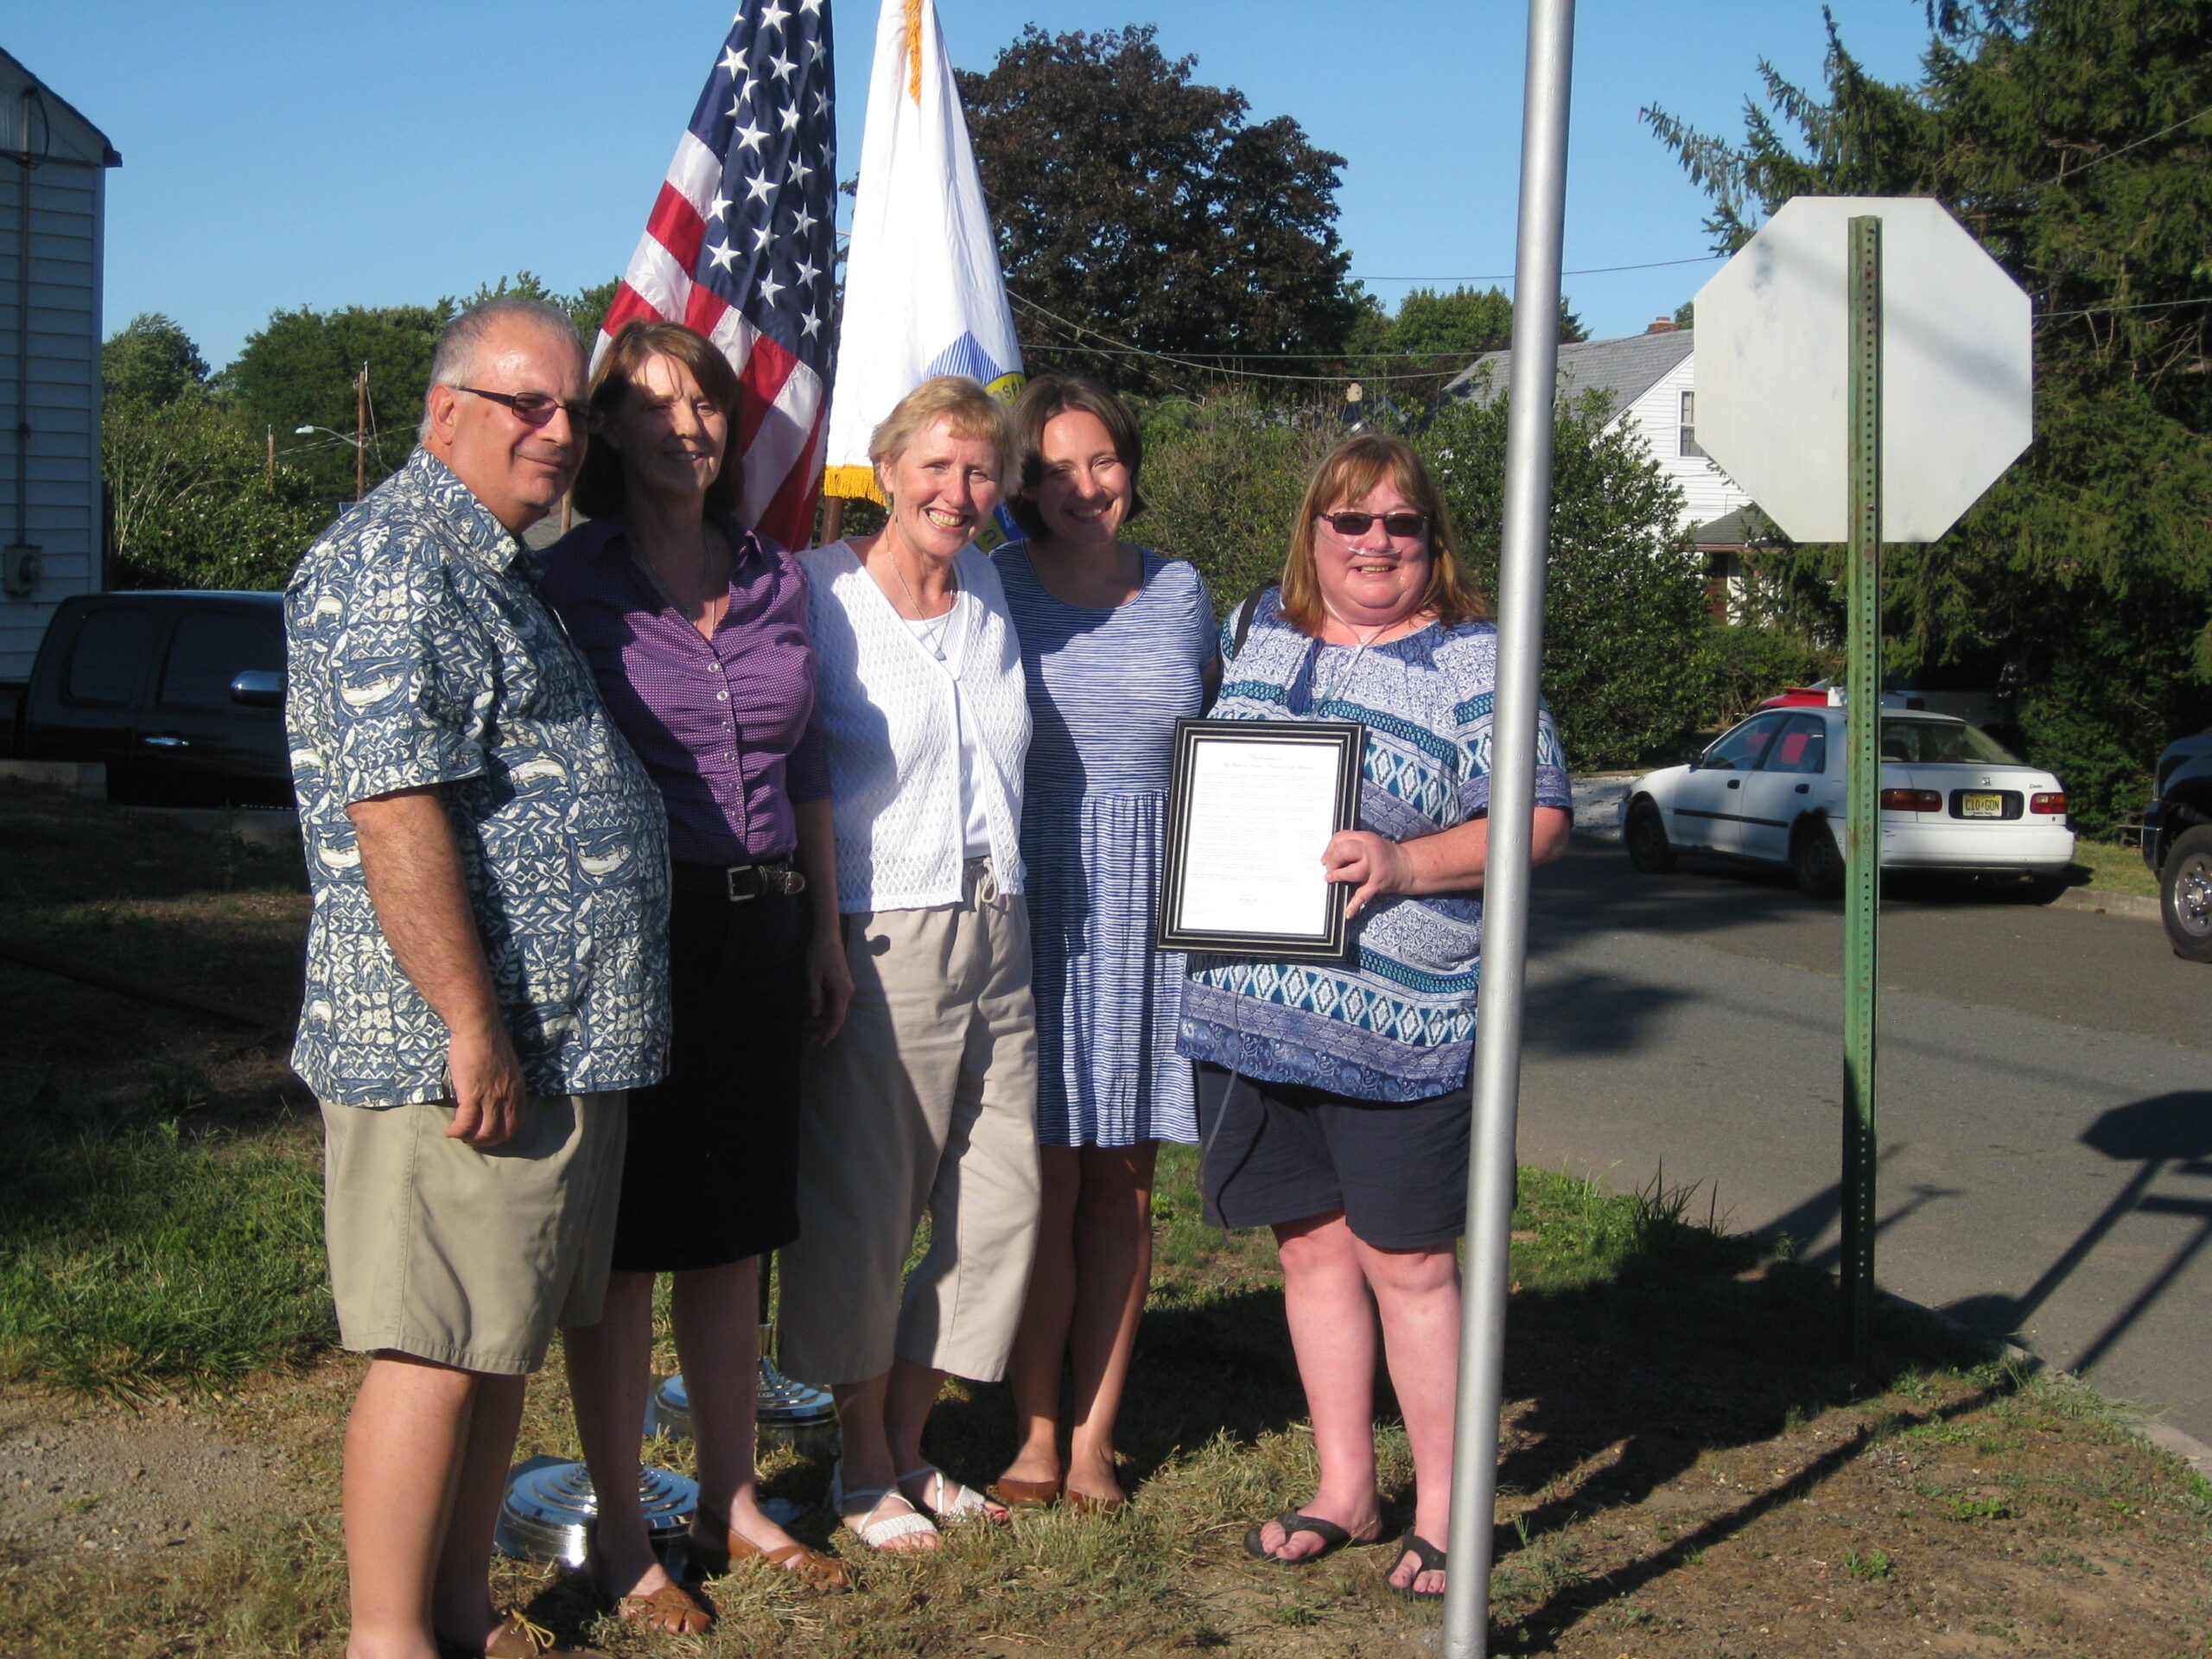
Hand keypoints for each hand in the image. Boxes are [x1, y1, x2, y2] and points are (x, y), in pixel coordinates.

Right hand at [445, 1019, 527, 1146]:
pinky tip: (449, 1131)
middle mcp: (508, 1095)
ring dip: (472, 1139)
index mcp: (517, 1088)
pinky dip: (457, 1132)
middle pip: (503, 1132)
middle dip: (488, 1141)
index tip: (490, 1135)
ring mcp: (491, 1096)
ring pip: (485, 1131)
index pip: (517, 1121)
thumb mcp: (505, 1066)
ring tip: (460, 1136)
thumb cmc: (488, 1041)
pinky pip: (466, 1123)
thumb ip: (503, 1084)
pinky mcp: (472, 1093)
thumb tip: (491, 1097)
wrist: (477, 1026)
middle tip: (473, 1139)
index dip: (503, 1134)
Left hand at [805, 924, 854, 1046]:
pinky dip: (824, 1010)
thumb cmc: (819, 953)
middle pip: (837, 1016)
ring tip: (806, 1027)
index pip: (838, 1017)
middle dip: (823, 1029)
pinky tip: (812, 1013)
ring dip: (822, 1019)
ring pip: (835, 1010)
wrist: (828, 935)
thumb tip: (814, 1014)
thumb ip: (814, 996)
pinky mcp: (841, 984)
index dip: (830, 1032)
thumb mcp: (813, 975)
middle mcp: (847, 991)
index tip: (823, 1043)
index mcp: (842, 990)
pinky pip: (834, 1002)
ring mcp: (845, 988)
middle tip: (809, 1040)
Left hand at [1322, 830, 1410, 920]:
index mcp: (1366, 838)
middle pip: (1343, 852)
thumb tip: (1328, 859)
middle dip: (1332, 861)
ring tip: (1331, 879)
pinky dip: (1354, 905)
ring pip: (1351, 872)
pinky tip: (1348, 912)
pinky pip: (1363, 895)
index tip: (1325, 859)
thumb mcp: (1369, 843)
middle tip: (1329, 869)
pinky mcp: (1377, 884)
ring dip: (1337, 876)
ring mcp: (1375, 868)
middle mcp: (1370, 851)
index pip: (1341, 838)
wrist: (1408, 866)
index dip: (1329, 849)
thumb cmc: (1384, 855)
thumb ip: (1352, 845)